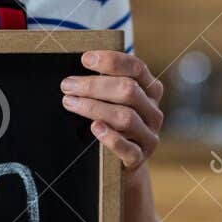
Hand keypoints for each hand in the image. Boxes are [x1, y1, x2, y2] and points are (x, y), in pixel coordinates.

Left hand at [61, 50, 163, 174]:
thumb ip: (106, 84)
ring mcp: (149, 136)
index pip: (136, 68)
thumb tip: (79, 69)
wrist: (124, 162)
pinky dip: (110, 137)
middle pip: (129, 90)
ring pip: (126, 117)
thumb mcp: (116, 100)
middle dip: (94, 85)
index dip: (112, 61)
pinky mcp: (140, 158)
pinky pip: (128, 148)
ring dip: (94, 107)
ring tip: (70, 102)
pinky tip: (94, 127)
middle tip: (67, 85)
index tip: (85, 59)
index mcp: (151, 91)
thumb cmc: (114, 122)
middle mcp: (153, 112)